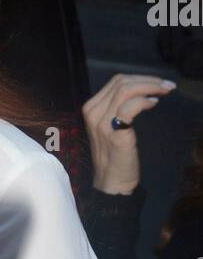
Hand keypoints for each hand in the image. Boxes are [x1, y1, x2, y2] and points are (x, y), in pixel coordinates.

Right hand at [82, 73, 174, 193]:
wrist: (111, 181)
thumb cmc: (114, 154)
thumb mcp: (110, 126)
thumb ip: (118, 107)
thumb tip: (142, 90)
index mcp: (91, 108)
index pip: (116, 81)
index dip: (140, 77)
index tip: (158, 82)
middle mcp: (93, 112)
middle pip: (122, 82)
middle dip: (148, 80)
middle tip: (167, 85)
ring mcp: (102, 123)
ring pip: (126, 90)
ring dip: (150, 87)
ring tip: (165, 91)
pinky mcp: (115, 134)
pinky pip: (130, 107)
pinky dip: (144, 101)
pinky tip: (154, 103)